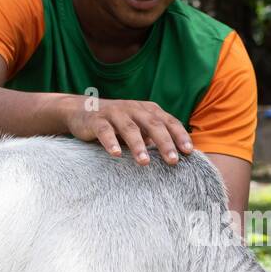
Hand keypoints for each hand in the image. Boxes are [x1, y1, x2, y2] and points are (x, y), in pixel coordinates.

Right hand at [64, 97, 193, 165]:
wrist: (82, 110)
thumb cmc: (117, 123)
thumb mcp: (139, 126)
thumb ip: (155, 137)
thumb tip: (178, 157)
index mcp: (148, 110)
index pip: (168, 121)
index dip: (179, 135)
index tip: (188, 152)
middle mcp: (134, 109)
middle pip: (153, 124)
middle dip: (164, 143)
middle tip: (173, 161)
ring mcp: (115, 113)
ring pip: (130, 128)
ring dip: (138, 145)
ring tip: (144, 162)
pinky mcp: (96, 120)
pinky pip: (105, 131)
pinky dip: (111, 142)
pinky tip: (115, 154)